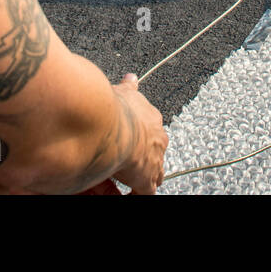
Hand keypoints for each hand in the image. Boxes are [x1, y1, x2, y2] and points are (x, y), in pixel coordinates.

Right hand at [110, 73, 166, 193]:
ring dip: (144, 174)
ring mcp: (154, 160)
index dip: (143, 134)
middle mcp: (157, 139)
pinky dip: (137, 193)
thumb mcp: (122, 92)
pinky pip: (145, 192)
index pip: (152, 128)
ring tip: (132, 179)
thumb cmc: (114, 109)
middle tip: (133, 160)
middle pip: (157, 150)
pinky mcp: (147, 179)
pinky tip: (130, 194)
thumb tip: (131, 77)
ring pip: (155, 172)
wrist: (112, 126)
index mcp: (151, 118)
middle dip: (147, 154)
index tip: (136, 137)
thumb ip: (128, 87)